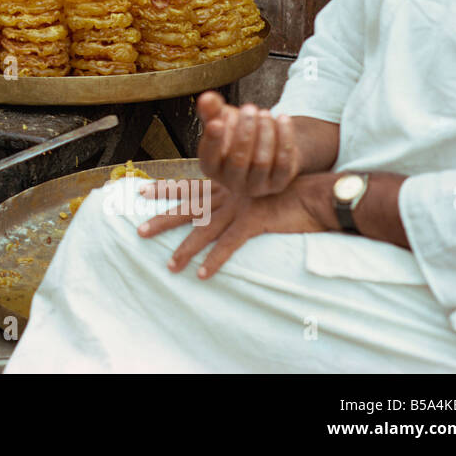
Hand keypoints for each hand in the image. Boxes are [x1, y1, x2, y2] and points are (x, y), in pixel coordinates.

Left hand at [137, 177, 326, 278]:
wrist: (315, 192)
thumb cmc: (290, 188)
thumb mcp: (259, 181)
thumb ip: (240, 185)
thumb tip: (227, 196)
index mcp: (226, 184)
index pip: (190, 185)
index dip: (166, 188)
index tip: (141, 190)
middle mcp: (228, 194)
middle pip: (188, 208)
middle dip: (163, 219)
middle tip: (140, 231)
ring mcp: (239, 207)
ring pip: (204, 230)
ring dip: (185, 249)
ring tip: (170, 266)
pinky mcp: (253, 221)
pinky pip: (229, 244)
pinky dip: (215, 260)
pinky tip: (202, 275)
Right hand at [195, 91, 300, 197]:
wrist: (264, 147)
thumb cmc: (236, 133)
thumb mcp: (221, 119)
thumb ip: (211, 110)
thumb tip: (206, 98)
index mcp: (211, 166)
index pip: (209, 158)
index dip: (213, 141)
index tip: (217, 122)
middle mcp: (231, 182)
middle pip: (238, 161)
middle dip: (245, 132)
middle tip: (249, 107)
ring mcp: (256, 186)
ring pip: (262, 162)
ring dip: (265, 133)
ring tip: (264, 112)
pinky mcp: (278, 183)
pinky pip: (283, 163)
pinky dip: (284, 138)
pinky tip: (282, 119)